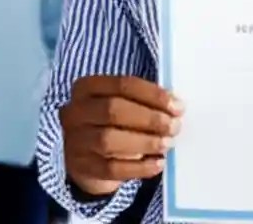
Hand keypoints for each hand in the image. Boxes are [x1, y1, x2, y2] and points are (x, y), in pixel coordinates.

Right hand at [60, 75, 182, 196]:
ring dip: (144, 142)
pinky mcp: (83, 168)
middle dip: (149, 118)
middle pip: (113, 110)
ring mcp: (75, 141)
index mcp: (86, 88)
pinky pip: (111, 169)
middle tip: (174, 126)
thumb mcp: (118, 105)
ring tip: (167, 144)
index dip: (152, 94)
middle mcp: (75, 112)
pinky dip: (138, 167)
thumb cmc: (107, 123)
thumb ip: (141, 103)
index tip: (177, 106)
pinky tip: (157, 164)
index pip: (121, 85)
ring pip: (108, 140)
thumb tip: (175, 107)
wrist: (81, 157)